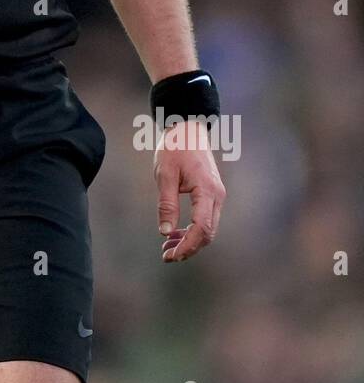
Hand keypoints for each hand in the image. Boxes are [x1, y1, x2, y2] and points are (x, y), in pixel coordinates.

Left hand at [154, 118, 225, 262]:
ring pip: (208, 228)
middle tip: (166, 256)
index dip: (187, 246)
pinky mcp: (212, 194)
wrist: (187, 127)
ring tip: (166, 248)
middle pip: (208, 233)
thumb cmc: (175, 147)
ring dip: (189, 241)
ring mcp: (217, 195)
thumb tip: (165, 232)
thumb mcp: (165, 175)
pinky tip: (174, 234)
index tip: (170, 255)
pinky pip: (206, 219)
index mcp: (207, 190)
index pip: (202, 228)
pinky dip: (192, 230)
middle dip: (188, 248)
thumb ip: (166, 204)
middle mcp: (217, 196)